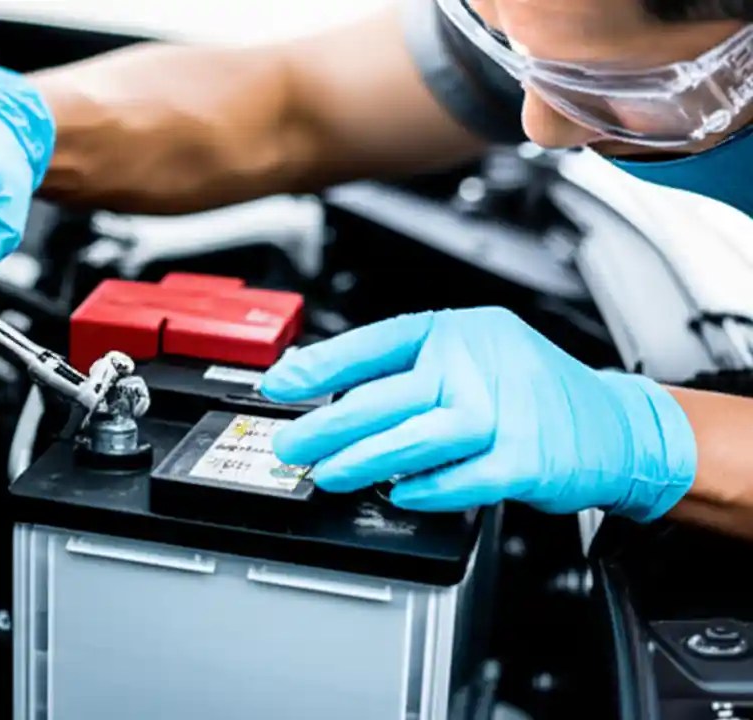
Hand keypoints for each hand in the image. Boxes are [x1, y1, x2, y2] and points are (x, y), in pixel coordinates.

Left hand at [258, 307, 696, 520]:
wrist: (617, 424)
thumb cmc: (534, 391)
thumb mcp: (475, 356)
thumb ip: (412, 371)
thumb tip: (331, 388)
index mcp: (460, 332)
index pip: (375, 342)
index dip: (321, 365)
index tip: (279, 383)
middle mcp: (480, 364)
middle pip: (387, 396)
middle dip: (326, 424)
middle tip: (291, 445)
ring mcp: (506, 411)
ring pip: (418, 438)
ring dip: (363, 460)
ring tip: (327, 473)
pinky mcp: (527, 459)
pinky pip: (461, 478)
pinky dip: (425, 489)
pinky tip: (398, 494)